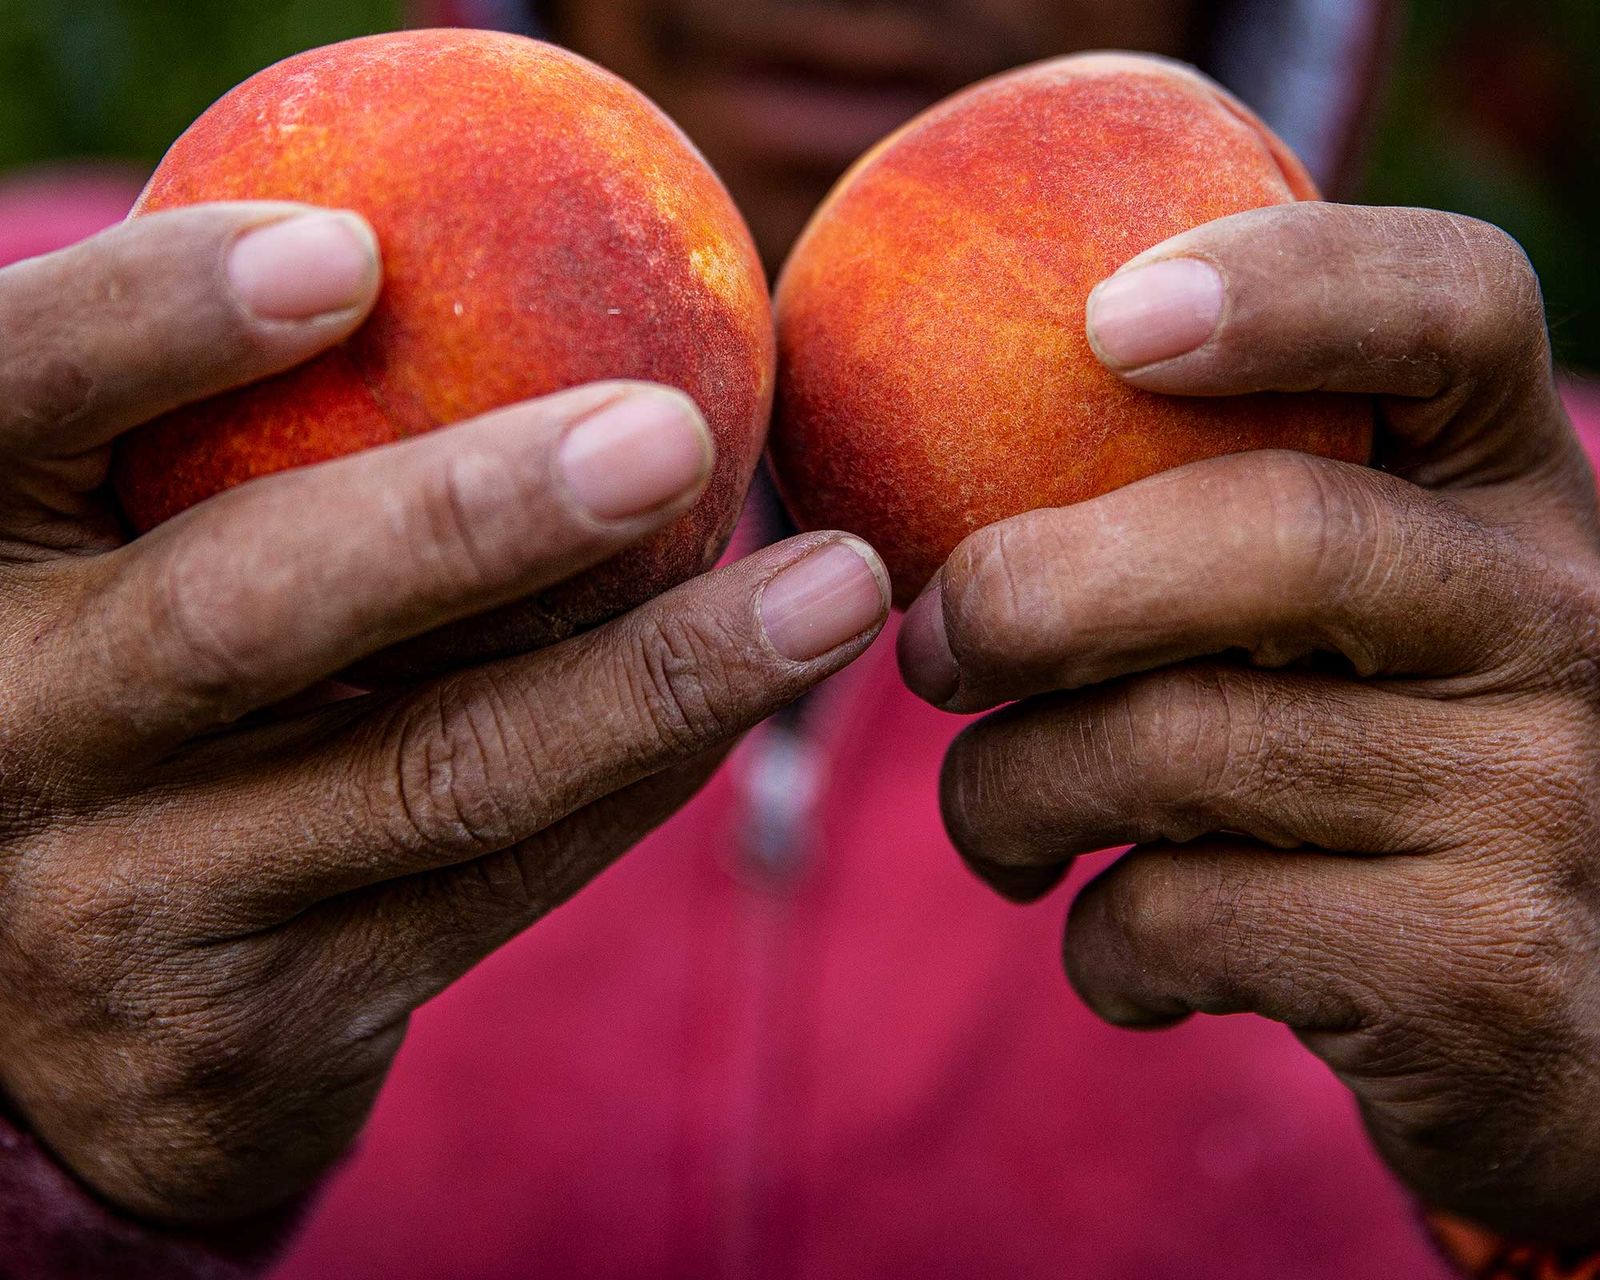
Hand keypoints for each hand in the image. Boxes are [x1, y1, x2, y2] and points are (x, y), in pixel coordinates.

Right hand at [0, 204, 889, 1224]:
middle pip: (245, 609)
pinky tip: (749, 688)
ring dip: (655, 678)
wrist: (41, 1017)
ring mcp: (126, 902)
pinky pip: (497, 882)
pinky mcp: (250, 1030)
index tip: (351, 254)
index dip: (155, 321)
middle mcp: (12, 734)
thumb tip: (483, 266)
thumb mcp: (116, 550)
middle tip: (670, 436)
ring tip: (835, 587)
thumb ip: (219, 442)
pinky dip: (641, 771)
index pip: (11, 400)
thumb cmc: (120, 692)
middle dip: (472, 518)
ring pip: (432, 776)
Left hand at [898, 202, 1599, 1245]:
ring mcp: (1540, 792)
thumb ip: (1206, 520)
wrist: (1539, 1007)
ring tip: (994, 818)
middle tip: (933, 647)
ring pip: (1184, 745)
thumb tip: (912, 498)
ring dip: (1012, 790)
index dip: (1282, 281)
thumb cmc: (1367, 764)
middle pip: (1277, 535)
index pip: (1456, 305)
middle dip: (1036, 593)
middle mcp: (1560, 612)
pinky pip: (1187, 917)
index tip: (1102, 318)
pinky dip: (1094, 938)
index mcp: (1513, 483)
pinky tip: (1116, 946)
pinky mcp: (1478, 964)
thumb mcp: (1340, 615)